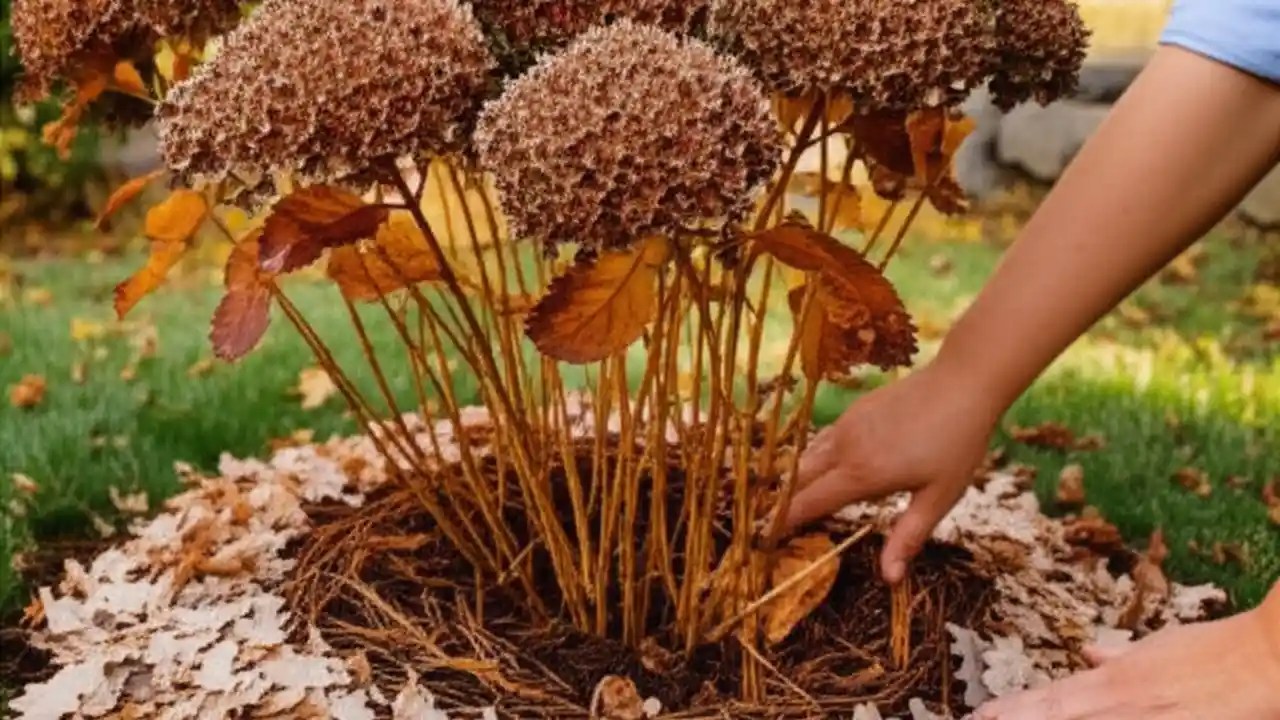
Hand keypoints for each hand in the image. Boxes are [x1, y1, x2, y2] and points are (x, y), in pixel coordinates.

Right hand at [781, 359, 1000, 583]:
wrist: (962, 383)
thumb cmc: (957, 444)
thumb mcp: (938, 497)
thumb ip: (908, 537)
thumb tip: (889, 578)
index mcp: (862, 474)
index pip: (809, 503)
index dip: (784, 522)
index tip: (766, 539)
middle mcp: (845, 448)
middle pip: (797, 478)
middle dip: (783, 502)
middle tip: (774, 524)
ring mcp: (846, 425)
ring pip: (807, 456)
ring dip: (798, 479)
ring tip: (796, 500)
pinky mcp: (853, 410)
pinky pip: (823, 439)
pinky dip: (816, 458)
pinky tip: (828, 468)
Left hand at [976, 595, 1279, 718]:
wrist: (1268, 655)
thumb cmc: (1218, 651)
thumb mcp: (1162, 648)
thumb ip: (1123, 655)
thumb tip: (1092, 650)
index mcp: (1114, 681)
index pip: (1048, 699)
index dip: (1011, 710)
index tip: (977, 717)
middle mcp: (1120, 702)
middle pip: (1053, 715)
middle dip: (1014, 719)